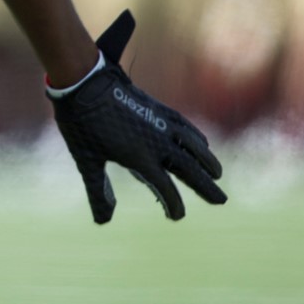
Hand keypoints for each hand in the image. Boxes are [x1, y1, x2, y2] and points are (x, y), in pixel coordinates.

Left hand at [47, 13, 225, 223]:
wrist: (85, 81)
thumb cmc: (82, 123)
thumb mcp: (87, 161)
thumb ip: (98, 192)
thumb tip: (103, 221)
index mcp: (140, 157)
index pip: (165, 188)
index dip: (173, 204)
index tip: (176, 216)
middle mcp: (157, 141)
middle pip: (189, 168)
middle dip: (205, 185)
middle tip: (221, 200)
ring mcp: (160, 122)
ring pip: (192, 145)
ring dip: (206, 160)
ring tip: (217, 173)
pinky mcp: (158, 108)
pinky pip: (184, 126)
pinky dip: (196, 137)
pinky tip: (202, 141)